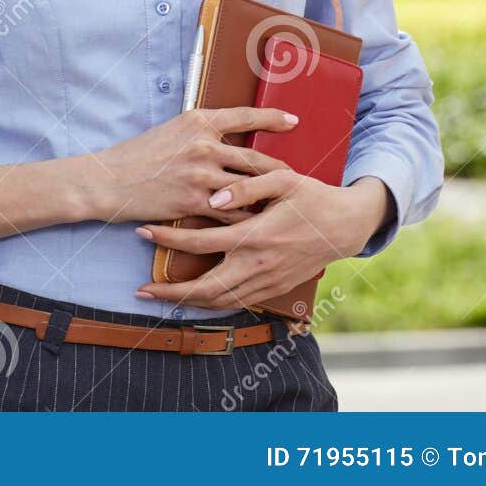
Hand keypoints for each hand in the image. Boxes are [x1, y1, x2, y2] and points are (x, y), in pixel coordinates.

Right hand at [75, 106, 302, 224]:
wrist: (111, 180)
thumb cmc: (138, 155)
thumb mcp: (170, 131)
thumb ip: (199, 134)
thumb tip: (225, 140)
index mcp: (198, 122)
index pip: (244, 116)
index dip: (273, 118)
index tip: (292, 120)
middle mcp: (204, 145)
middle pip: (255, 158)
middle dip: (277, 169)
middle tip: (292, 176)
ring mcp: (201, 175)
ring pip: (248, 187)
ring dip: (266, 197)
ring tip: (280, 202)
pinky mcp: (196, 201)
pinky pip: (231, 211)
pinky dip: (245, 217)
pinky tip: (255, 222)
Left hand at [131, 171, 380, 311]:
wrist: (345, 226)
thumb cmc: (312, 198)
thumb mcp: (284, 181)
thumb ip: (248, 186)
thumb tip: (214, 197)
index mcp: (255, 235)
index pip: (201, 242)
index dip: (168, 240)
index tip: (142, 232)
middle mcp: (258, 264)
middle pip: (205, 289)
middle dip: (170, 292)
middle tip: (140, 290)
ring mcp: (267, 281)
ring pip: (220, 301)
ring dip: (187, 302)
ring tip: (159, 297)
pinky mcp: (274, 290)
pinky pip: (236, 303)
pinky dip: (211, 304)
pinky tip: (193, 298)